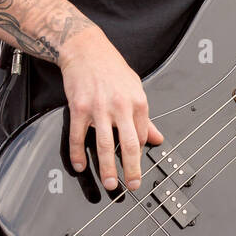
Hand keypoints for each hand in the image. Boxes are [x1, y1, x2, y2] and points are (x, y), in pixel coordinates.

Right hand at [58, 27, 163, 190]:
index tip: (137, 167)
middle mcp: (119, 106)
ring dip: (106, 168)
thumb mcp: (135, 88)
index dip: (140, 153)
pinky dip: (78, 154)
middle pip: (128, 145)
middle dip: (131, 169)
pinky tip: (80, 166)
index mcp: (137, 102)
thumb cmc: (112, 68)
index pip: (142, 136)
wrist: (85, 49)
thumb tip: (157, 138)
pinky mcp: (78, 108)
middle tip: (132, 185)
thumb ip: (145, 117)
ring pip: (103, 145)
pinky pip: (77, 136)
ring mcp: (98, 108)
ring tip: (110, 183)